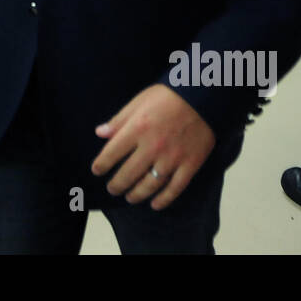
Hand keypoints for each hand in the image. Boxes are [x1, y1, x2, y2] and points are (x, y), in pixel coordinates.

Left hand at [91, 84, 215, 209]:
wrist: (204, 96)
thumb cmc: (168, 96)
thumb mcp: (139, 101)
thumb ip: (119, 120)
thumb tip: (99, 133)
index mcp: (137, 128)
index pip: (111, 153)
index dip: (101, 165)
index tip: (97, 170)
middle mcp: (153, 147)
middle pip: (128, 174)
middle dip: (117, 185)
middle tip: (112, 189)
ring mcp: (173, 158)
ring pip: (150, 185)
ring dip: (136, 194)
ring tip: (129, 197)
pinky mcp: (190, 165)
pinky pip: (175, 188)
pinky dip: (164, 199)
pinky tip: (154, 204)